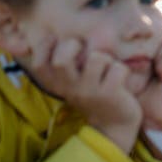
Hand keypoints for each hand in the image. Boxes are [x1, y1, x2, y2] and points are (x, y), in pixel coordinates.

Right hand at [28, 35, 141, 152]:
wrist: (114, 126)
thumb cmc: (94, 95)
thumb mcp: (73, 83)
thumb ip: (64, 65)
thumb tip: (49, 35)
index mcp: (58, 84)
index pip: (39, 64)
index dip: (44, 47)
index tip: (56, 42)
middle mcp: (70, 88)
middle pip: (62, 60)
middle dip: (74, 46)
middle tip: (85, 54)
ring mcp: (90, 92)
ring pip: (97, 57)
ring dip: (106, 58)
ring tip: (107, 69)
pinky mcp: (110, 94)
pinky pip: (118, 68)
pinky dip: (122, 70)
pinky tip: (120, 80)